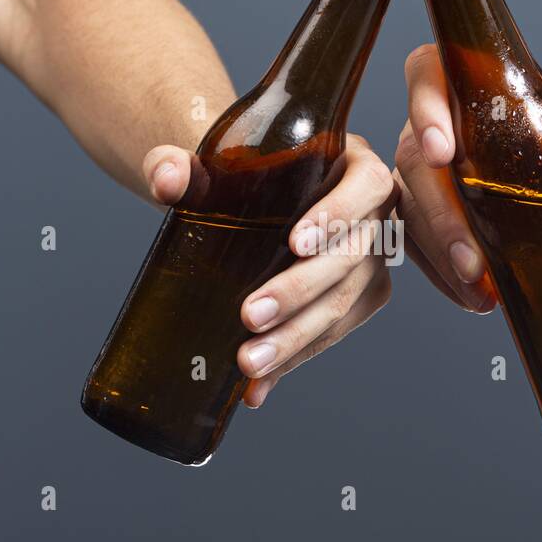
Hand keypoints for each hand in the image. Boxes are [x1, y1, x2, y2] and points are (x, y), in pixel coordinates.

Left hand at [142, 134, 396, 407]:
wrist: (243, 195)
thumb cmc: (236, 169)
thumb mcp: (205, 158)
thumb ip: (176, 161)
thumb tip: (167, 181)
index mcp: (354, 163)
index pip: (364, 186)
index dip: (336, 214)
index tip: (295, 243)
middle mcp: (373, 214)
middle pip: (350, 258)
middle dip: (299, 293)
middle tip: (249, 316)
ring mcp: (370, 260)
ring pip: (343, 305)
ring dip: (296, 339)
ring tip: (248, 362)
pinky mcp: (357, 299)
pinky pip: (331, 333)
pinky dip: (292, 358)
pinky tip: (256, 383)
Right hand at [394, 44, 541, 310]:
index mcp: (468, 86)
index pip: (427, 74)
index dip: (424, 107)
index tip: (442, 153)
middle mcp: (432, 127)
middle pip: (412, 160)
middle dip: (439, 214)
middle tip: (471, 259)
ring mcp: (421, 175)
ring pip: (409, 209)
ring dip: (440, 254)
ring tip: (479, 291)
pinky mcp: (420, 216)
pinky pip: (417, 244)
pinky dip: (444, 275)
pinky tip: (476, 298)